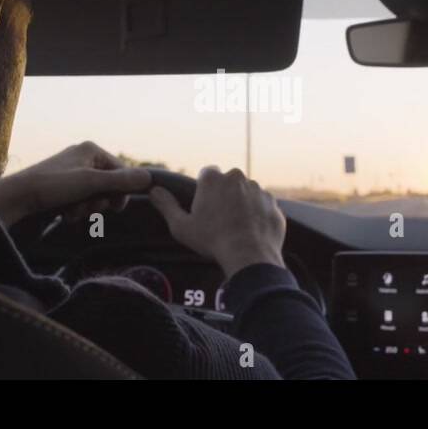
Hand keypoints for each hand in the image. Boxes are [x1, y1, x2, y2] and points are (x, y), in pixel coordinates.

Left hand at [0, 141, 150, 226]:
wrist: (17, 197)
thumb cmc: (53, 186)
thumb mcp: (90, 183)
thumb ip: (120, 181)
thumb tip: (149, 178)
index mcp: (92, 149)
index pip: (122, 172)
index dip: (121, 192)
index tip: (115, 208)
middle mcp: (84, 157)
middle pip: (109, 185)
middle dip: (99, 201)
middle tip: (87, 207)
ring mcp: (73, 172)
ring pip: (95, 196)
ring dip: (87, 208)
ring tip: (72, 211)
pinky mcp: (63, 187)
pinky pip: (81, 200)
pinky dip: (76, 210)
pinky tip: (64, 213)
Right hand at [148, 166, 285, 278]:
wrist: (249, 255)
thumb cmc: (212, 240)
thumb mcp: (181, 226)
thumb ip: (166, 205)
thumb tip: (154, 191)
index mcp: (213, 178)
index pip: (207, 173)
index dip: (204, 189)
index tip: (204, 206)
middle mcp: (237, 177)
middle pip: (228, 182)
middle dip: (224, 195)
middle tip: (219, 219)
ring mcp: (258, 190)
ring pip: (247, 193)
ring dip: (242, 205)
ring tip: (236, 228)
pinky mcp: (273, 204)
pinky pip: (263, 207)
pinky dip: (258, 216)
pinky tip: (251, 233)